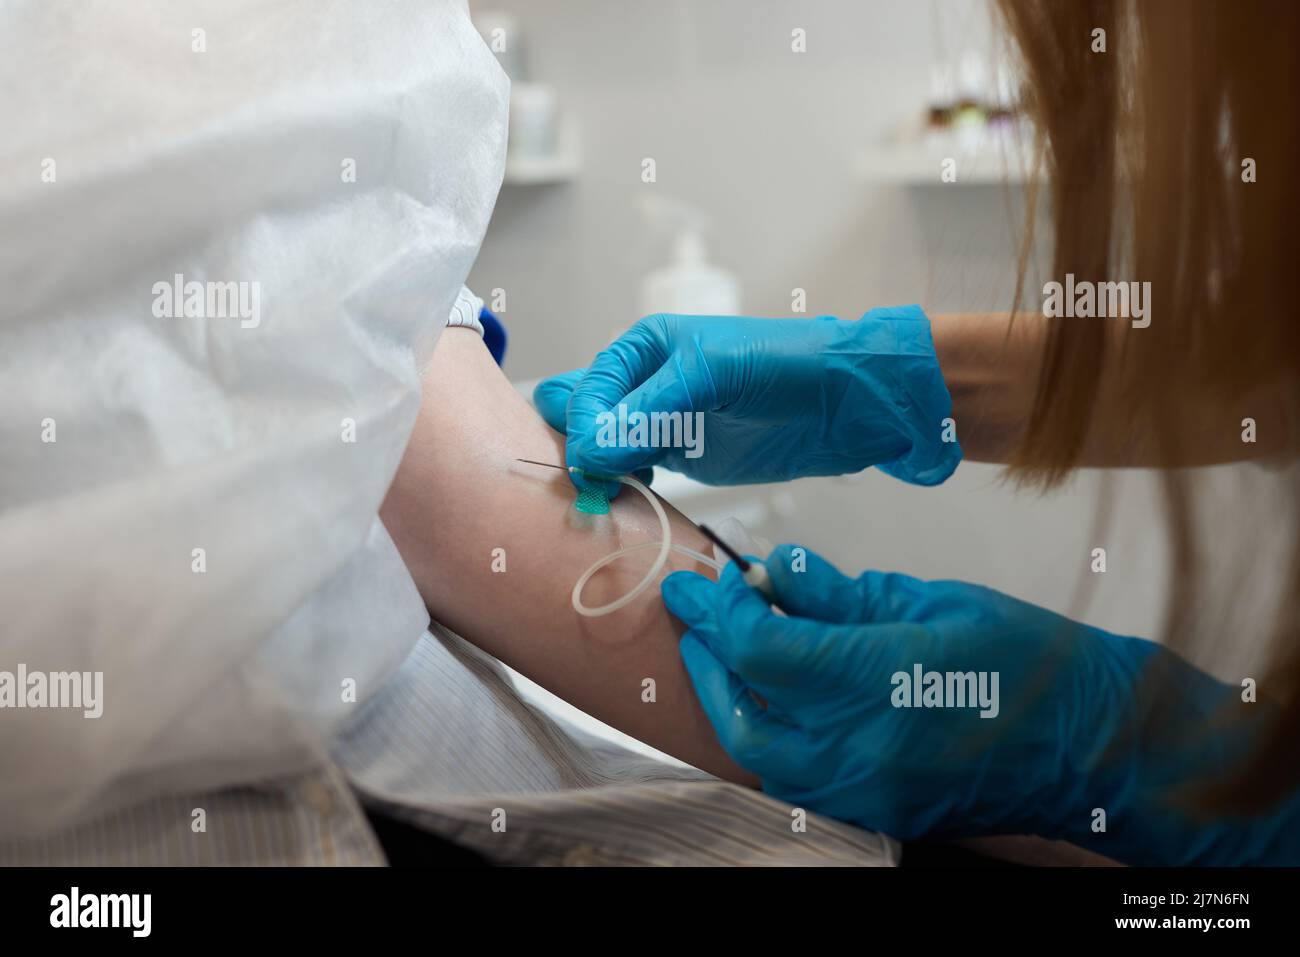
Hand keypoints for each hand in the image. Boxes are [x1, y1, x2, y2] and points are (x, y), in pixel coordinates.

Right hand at [533, 306, 960, 487]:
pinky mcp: (680, 455)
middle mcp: (644, 382)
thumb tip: (589, 449)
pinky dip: (624, 484)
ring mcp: (660, 421)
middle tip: (598, 485)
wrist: (845, 404)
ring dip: (599, 473)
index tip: (596, 464)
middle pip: (582, 417)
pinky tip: (638, 493)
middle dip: (582, 450)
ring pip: (601, 448)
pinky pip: (631, 470)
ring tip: (615, 494)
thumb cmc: (784, 368)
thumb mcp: (710, 376)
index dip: (585, 427)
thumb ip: (648, 411)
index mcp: (643, 347)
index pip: (584, 389)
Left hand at [663, 546, 1282, 863]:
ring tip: (722, 653)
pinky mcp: (880, 813)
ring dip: (731, 702)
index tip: (712, 580)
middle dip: (709, 657)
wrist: (1096, 744)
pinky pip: (798, 780)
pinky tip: (772, 699)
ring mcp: (870, 791)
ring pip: (761, 757)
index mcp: (881, 680)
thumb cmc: (1028, 657)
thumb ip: (842, 593)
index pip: (763, 649)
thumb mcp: (932, 602)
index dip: (725, 610)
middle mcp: (864, 747)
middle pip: (744, 712)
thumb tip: (776, 570)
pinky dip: (770, 738)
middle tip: (696, 613)